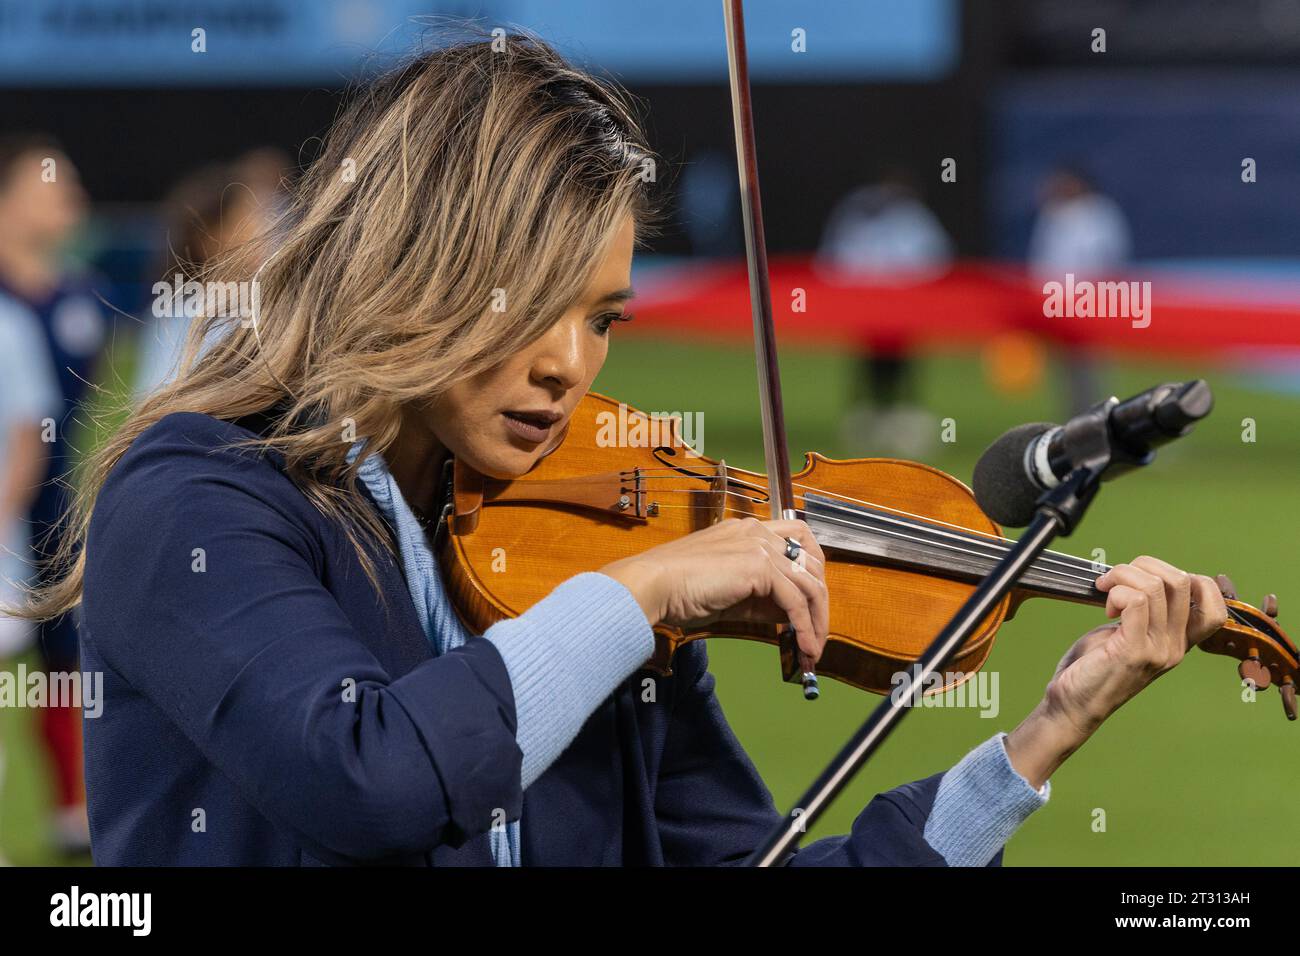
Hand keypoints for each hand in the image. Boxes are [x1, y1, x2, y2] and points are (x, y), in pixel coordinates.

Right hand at [600, 517, 828, 673]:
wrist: (653, 586)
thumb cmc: (677, 591)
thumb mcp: (728, 593)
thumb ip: (760, 598)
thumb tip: (789, 615)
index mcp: (745, 531)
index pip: (796, 539)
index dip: (812, 568)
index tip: (813, 600)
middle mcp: (755, 531)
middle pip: (811, 560)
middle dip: (820, 600)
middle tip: (817, 633)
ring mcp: (758, 545)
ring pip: (808, 582)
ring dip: (816, 619)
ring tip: (813, 648)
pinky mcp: (758, 565)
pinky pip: (794, 600)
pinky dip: (804, 626)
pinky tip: (802, 645)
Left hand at [1005, 556, 1228, 787]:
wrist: (1071, 706)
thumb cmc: (1093, 666)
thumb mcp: (1127, 635)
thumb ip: (1143, 611)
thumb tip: (1141, 575)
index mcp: (1179, 642)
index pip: (1214, 603)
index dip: (1187, 577)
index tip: (1149, 580)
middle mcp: (1175, 646)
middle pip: (1183, 581)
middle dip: (1143, 566)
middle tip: (1115, 580)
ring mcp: (1157, 649)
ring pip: (1156, 585)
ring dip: (1123, 575)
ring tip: (1105, 590)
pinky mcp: (1132, 651)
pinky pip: (1135, 600)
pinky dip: (1116, 590)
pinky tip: (1104, 605)